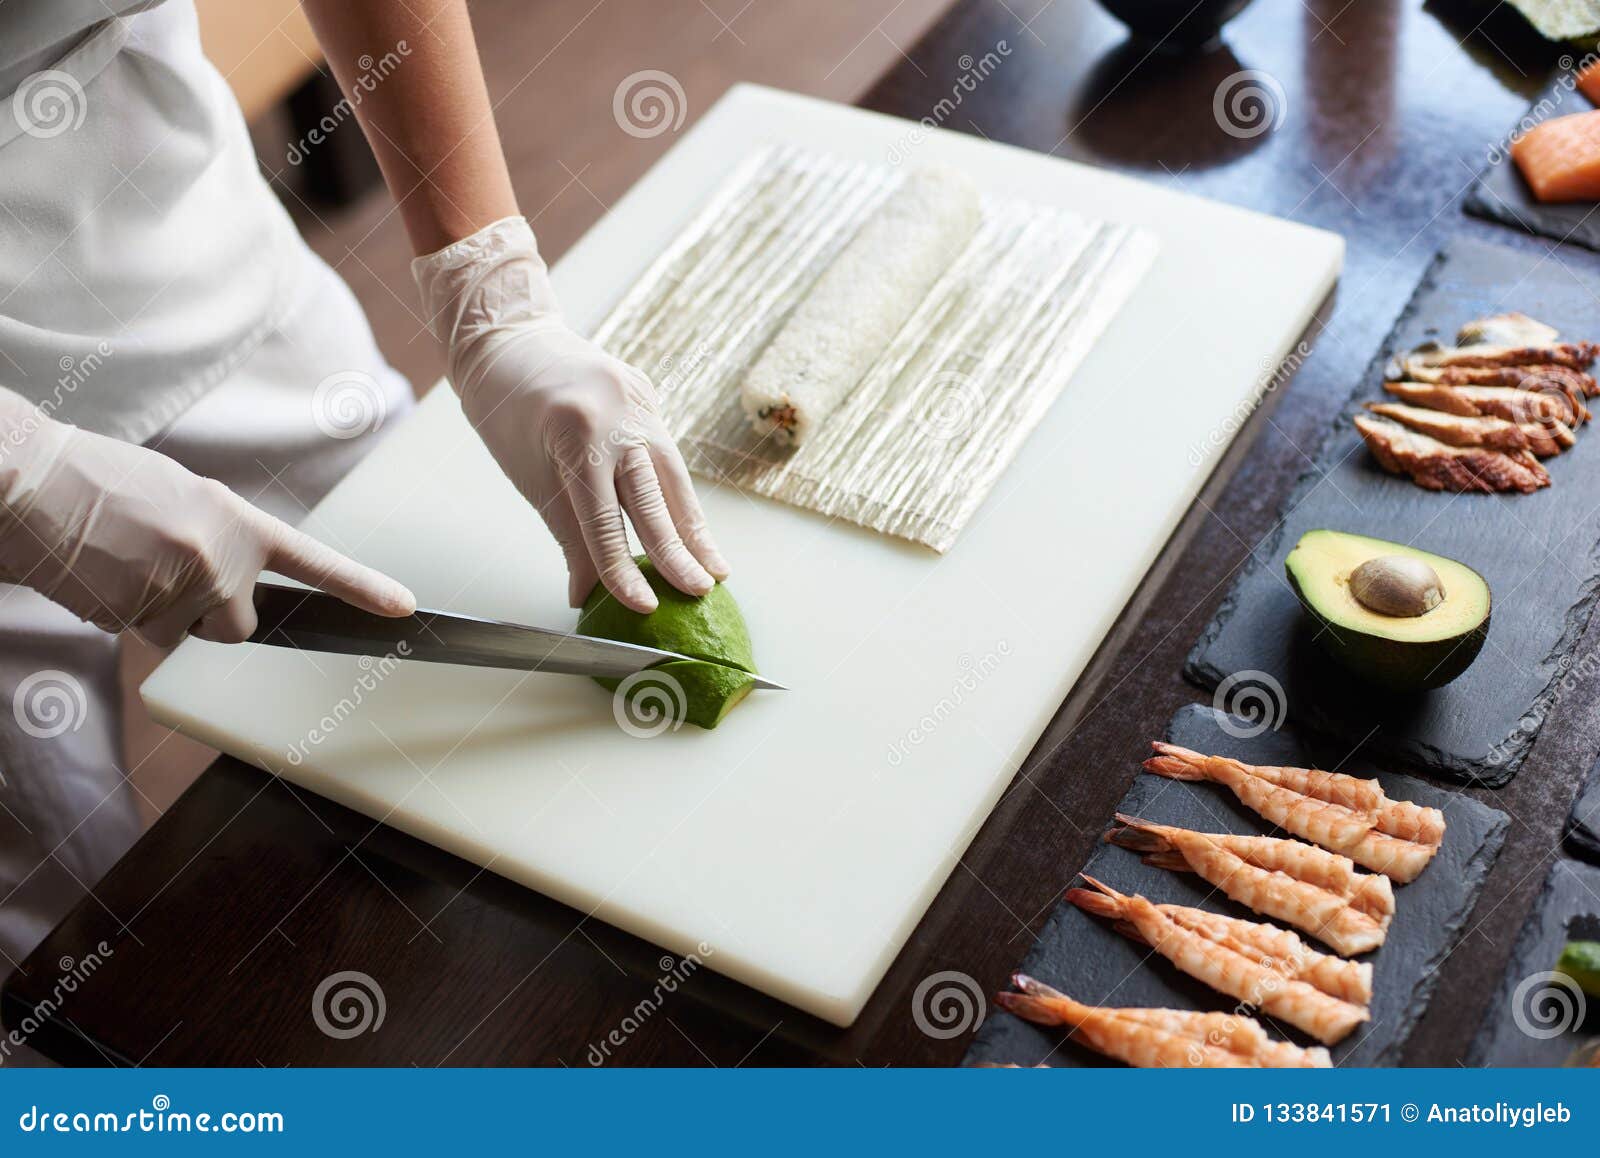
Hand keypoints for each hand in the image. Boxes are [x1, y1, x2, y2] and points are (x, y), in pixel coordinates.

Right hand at [0, 398, 414, 645]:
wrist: (31, 481)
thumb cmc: (98, 481)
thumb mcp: (179, 497)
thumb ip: (216, 539)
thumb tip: (222, 577)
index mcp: (235, 522)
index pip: (312, 561)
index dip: (360, 587)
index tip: (404, 607)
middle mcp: (218, 559)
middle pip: (237, 626)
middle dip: (209, 619)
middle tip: (164, 575)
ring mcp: (178, 590)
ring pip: (181, 635)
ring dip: (154, 614)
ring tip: (119, 563)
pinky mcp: (135, 616)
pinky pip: (136, 633)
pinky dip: (117, 613)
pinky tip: (95, 573)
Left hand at [412, 216, 726, 612]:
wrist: (511, 339)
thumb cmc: (507, 412)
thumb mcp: (532, 478)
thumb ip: (568, 535)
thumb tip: (588, 594)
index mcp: (577, 436)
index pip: (604, 520)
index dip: (624, 569)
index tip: (644, 606)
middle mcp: (618, 416)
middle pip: (654, 499)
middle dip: (680, 552)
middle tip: (701, 591)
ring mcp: (640, 402)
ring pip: (674, 477)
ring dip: (695, 528)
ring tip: (716, 568)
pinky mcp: (650, 397)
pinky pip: (667, 455)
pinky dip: (680, 494)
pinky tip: (695, 528)